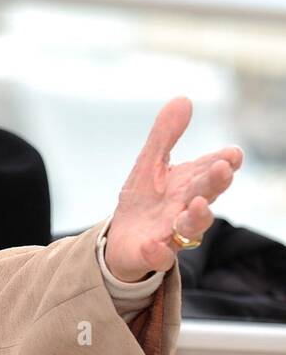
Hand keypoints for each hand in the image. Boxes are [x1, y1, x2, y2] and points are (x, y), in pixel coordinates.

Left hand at [105, 97, 242, 281]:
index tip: (232, 153)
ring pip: (190, 228)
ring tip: (197, 204)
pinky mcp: (152, 253)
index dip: (221, 162)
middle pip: (205, 196)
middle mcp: (184, 209)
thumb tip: (184, 98)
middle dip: (215, 183)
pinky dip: (157, 253)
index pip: (209, 172)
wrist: (123, 241)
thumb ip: (166, 135)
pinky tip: (154, 246)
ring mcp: (170, 233)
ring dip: (196, 217)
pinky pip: (158, 256)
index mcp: (187, 185)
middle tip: (223, 168)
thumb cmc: (146, 200)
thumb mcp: (150, 163)